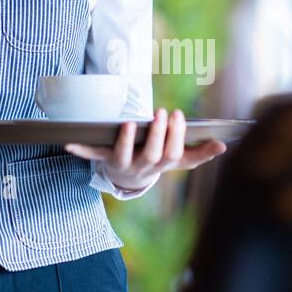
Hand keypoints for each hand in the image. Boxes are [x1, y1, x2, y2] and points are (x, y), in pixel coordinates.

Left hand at [64, 107, 226, 191]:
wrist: (129, 180)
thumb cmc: (158, 162)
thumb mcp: (180, 161)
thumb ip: (201, 153)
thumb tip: (224, 145)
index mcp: (163, 165)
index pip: (174, 153)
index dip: (176, 136)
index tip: (178, 115)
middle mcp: (144, 167)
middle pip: (153, 154)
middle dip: (157, 134)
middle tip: (162, 112)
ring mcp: (123, 164)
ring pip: (125, 155)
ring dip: (126, 140)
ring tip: (130, 122)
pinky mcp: (105, 159)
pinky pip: (93, 155)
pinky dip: (80, 150)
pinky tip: (68, 144)